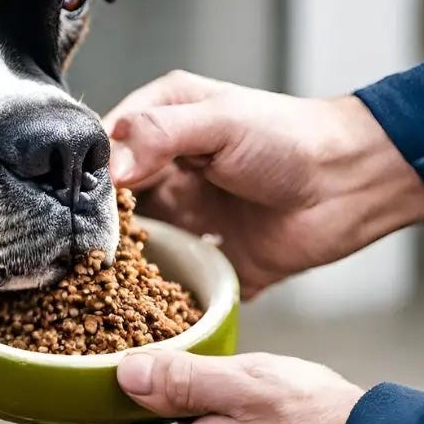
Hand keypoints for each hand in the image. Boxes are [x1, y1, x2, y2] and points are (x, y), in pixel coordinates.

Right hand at [105, 71, 423, 298]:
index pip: (103, 148)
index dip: (85, 174)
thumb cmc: (293, 140)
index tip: (72, 201)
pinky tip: (138, 302)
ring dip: (119, 262)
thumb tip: (112, 169)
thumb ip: (161, 136)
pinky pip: (167, 279)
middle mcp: (163, 169)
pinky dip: (153, 292)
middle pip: (109, 200)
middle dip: (95, 223)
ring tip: (97, 282)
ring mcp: (181, 213)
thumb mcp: (222, 122)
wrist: (351, 188)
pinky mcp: (201, 255)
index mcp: (160, 123)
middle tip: (79, 247)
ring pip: (131, 242)